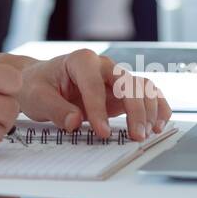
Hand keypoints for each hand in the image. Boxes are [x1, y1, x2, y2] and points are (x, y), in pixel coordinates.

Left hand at [17, 49, 170, 141]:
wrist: (40, 82)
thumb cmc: (37, 86)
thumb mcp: (37, 97)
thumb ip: (56, 109)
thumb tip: (74, 122)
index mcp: (81, 60)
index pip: (94, 85)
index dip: (98, 110)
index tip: (101, 132)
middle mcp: (103, 65)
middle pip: (127, 84)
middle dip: (135, 111)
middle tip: (135, 137)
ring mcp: (115, 78)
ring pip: (142, 88)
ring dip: (149, 111)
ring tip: (145, 134)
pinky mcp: (121, 91)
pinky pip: (147, 94)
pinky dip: (157, 107)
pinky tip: (159, 124)